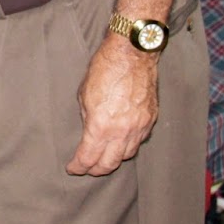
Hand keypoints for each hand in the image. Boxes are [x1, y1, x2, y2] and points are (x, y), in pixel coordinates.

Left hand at [66, 35, 158, 176]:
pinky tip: (122, 142)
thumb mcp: (84, 95)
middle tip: (88, 168)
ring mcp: (139, 126)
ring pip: (127, 155)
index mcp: (101, 125)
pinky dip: (129, 145)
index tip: (73, 167)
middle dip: (96, 170)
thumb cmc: (105, 69)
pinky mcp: (150, 119)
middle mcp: (122, 131)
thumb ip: (87, 119)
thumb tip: (89, 132)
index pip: (88, 158)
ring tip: (105, 157)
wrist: (132, 53)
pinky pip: (139, 140)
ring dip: (114, 159)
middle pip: (109, 164)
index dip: (78, 166)